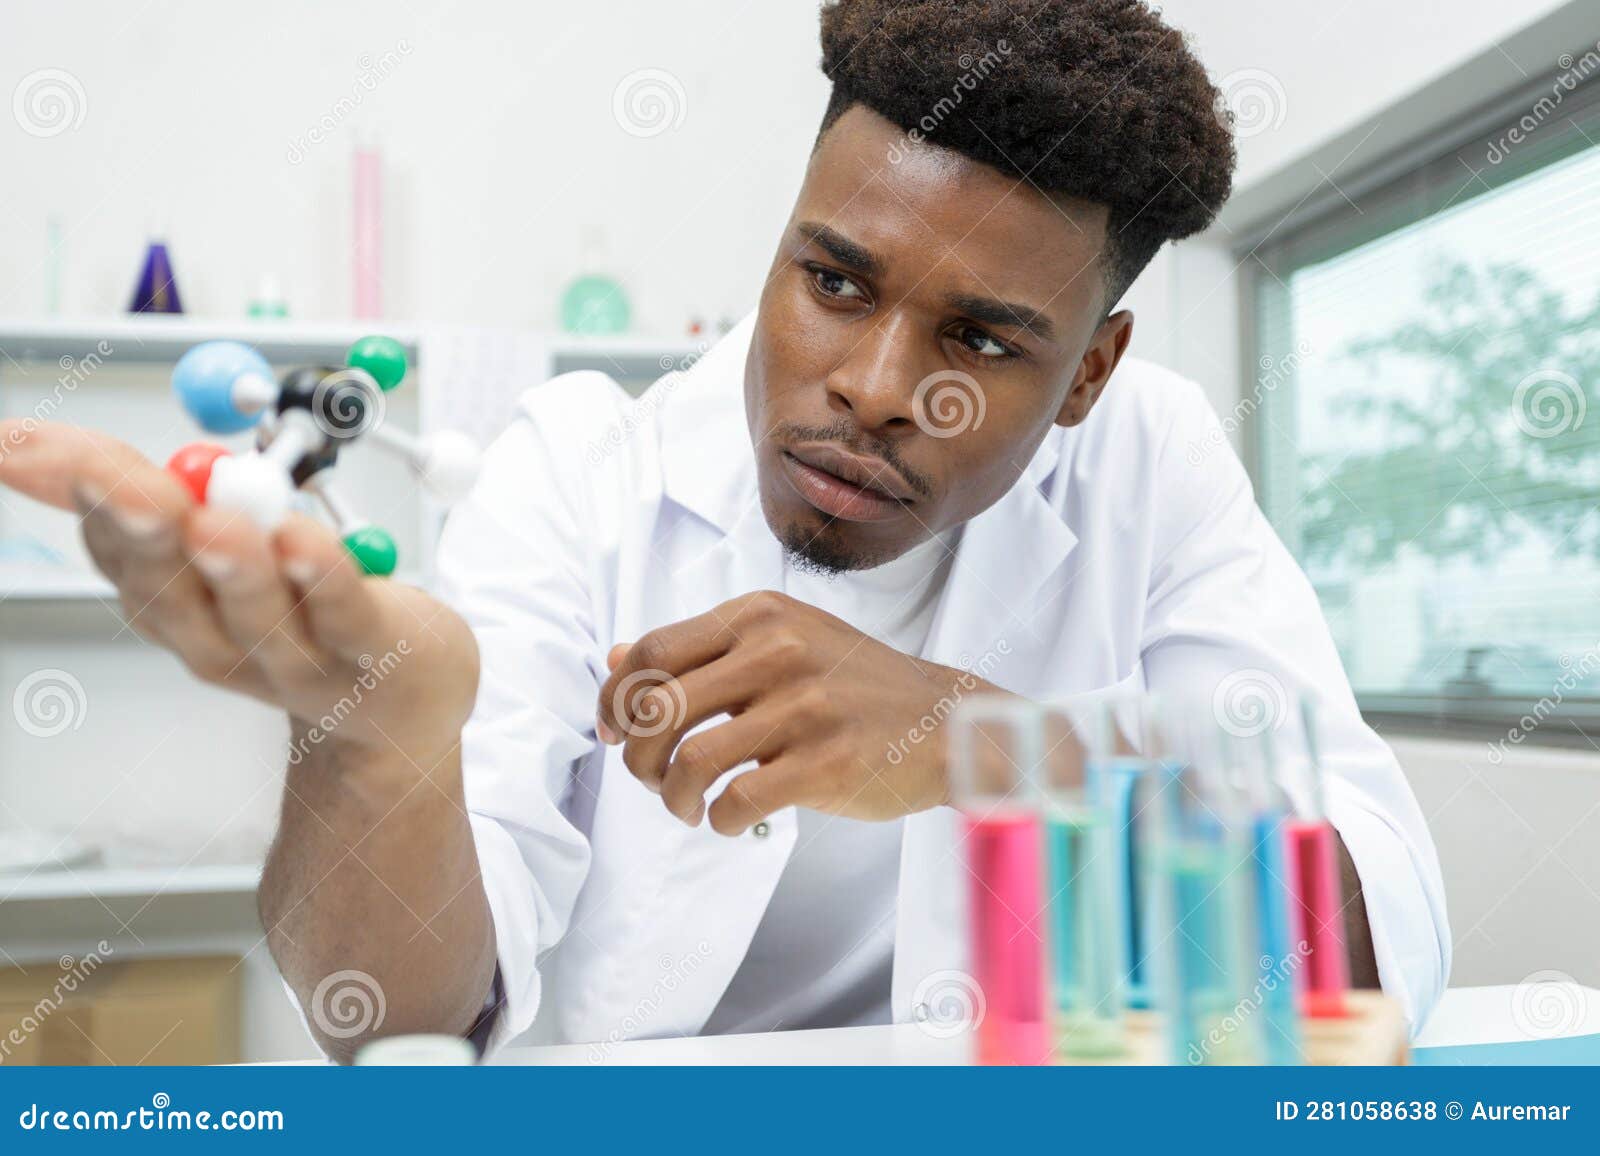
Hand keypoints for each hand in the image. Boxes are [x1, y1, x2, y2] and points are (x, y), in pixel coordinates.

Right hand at [0, 420, 478, 759]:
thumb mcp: (205, 541)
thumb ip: (136, 486)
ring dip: (234, 567)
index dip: (92, 497)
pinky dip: (324, 578)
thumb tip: (21, 438)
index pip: (117, 546)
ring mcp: (293, 655)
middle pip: (174, 590)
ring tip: (215, 522)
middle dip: (148, 535)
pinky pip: (343, 615)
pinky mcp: (368, 651)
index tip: (63, 457)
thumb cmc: (297, 610)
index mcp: (171, 601)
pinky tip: (306, 542)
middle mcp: (217, 638)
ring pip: (257, 612)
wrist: (394, 705)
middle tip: (138, 493)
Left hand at [595, 589, 1006, 833]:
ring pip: (690, 761)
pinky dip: (719, 821)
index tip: (615, 733)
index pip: (652, 652)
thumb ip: (701, 650)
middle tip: (652, 780)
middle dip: (637, 758)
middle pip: (658, 709)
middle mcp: (778, 650)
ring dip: (673, 798)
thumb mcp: (781, 643)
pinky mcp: (827, 762)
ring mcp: (805, 706)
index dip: (616, 699)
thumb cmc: (854, 685)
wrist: (947, 721)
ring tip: (688, 807)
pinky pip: (737, 801)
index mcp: (760, 616)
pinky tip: (730, 819)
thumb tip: (614, 660)